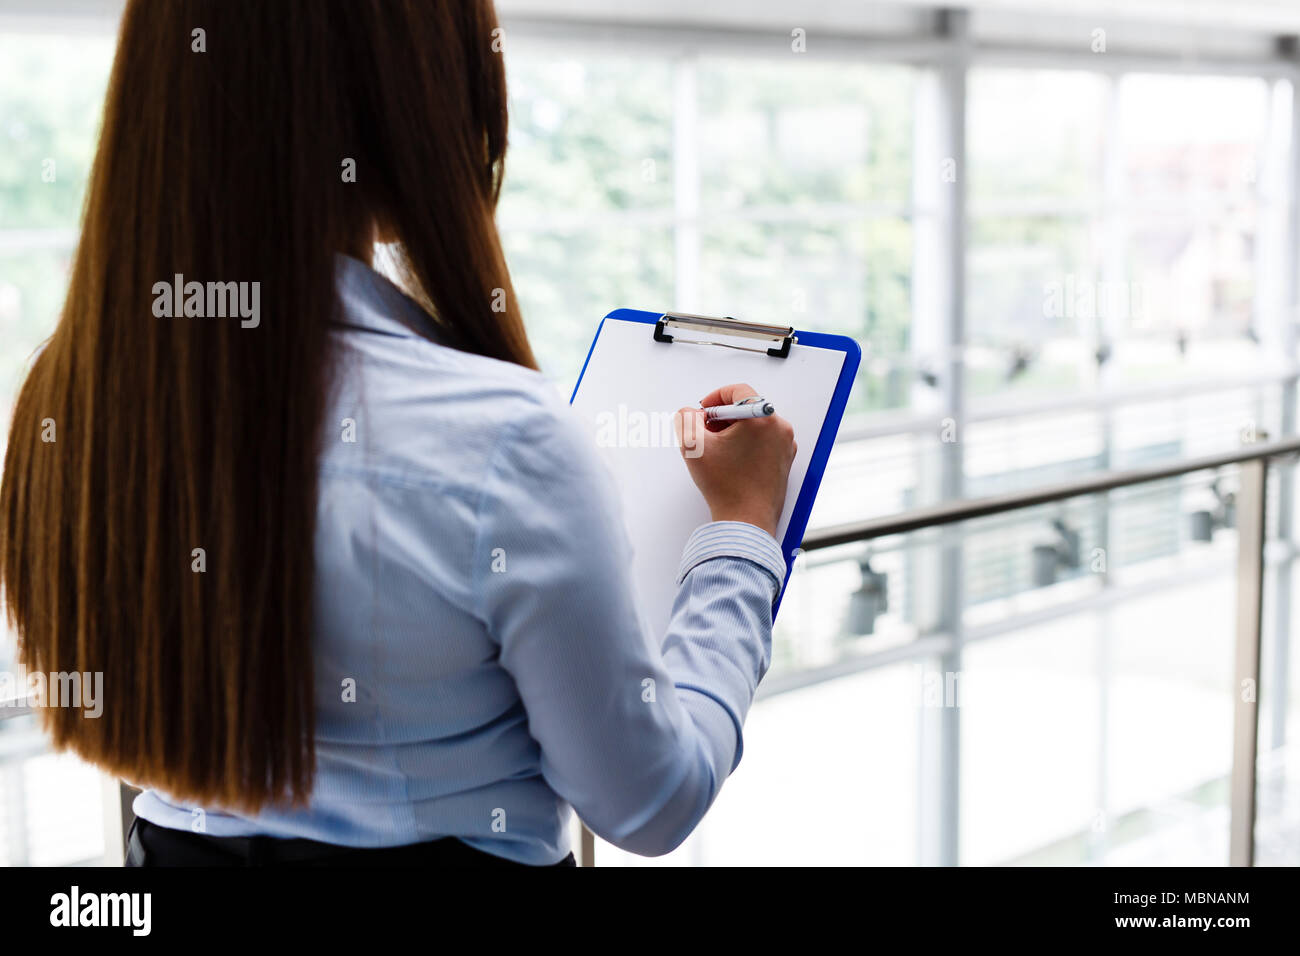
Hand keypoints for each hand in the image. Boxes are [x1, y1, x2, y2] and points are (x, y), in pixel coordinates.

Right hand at [673, 383, 796, 537]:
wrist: (746, 521)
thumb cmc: (727, 487)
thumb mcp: (693, 446)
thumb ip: (685, 419)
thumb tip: (689, 414)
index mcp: (762, 418)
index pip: (738, 391)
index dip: (715, 397)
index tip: (703, 410)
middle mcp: (779, 428)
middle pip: (747, 408)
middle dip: (722, 417)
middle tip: (706, 432)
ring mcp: (785, 445)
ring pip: (755, 425)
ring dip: (733, 431)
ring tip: (717, 451)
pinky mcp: (784, 460)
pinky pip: (763, 442)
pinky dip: (746, 445)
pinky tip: (731, 461)